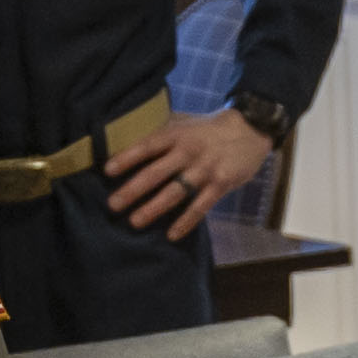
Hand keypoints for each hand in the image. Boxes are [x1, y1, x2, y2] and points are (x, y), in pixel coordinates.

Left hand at [103, 105, 275, 238]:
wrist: (250, 129)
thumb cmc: (207, 128)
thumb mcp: (183, 123)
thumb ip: (159, 132)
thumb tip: (126, 139)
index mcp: (175, 135)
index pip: (147, 146)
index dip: (127, 158)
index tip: (107, 171)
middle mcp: (188, 152)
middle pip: (156, 172)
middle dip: (133, 190)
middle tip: (113, 205)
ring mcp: (205, 169)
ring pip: (175, 192)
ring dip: (154, 208)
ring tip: (135, 222)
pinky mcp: (221, 184)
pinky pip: (201, 207)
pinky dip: (186, 221)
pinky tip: (172, 235)